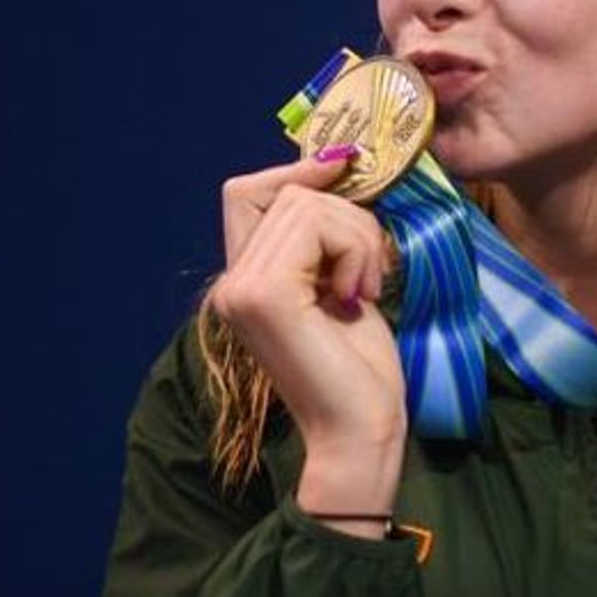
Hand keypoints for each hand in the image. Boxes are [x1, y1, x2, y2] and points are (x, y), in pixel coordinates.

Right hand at [207, 147, 405, 535]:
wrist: (359, 431)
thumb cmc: (359, 368)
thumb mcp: (341, 283)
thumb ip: (325, 236)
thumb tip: (338, 165)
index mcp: (243, 280)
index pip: (245, 192)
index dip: (295, 170)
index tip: (345, 168)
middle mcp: (230, 282)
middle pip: (290, 192)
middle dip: (349, 219)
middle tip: (366, 276)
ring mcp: (240, 287)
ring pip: (307, 205)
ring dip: (356, 238)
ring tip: (361, 291)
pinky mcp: (263, 293)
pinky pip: (318, 227)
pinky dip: (353, 251)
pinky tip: (353, 298)